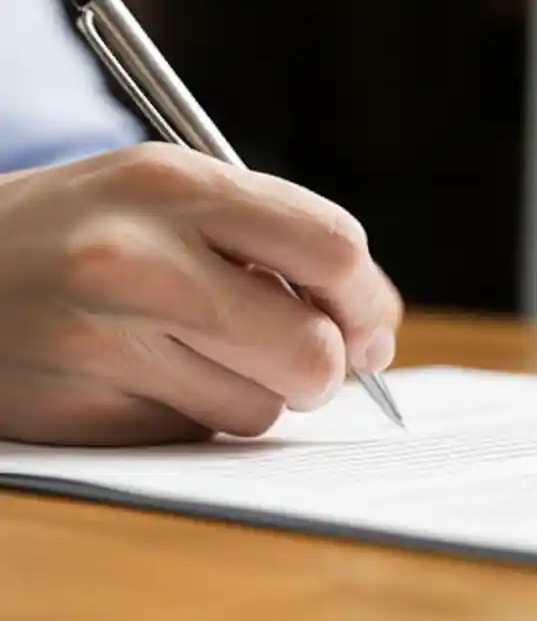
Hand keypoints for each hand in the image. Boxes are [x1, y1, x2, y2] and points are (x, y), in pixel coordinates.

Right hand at [0, 143, 401, 444]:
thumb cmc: (84, 230)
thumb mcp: (169, 194)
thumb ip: (273, 239)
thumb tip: (372, 329)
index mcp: (174, 184)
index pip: (332, 249)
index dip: (368, 302)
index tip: (368, 330)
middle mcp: (137, 258)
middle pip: (311, 349)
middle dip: (327, 370)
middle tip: (309, 365)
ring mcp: (102, 340)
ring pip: (260, 408)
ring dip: (253, 395)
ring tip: (193, 356)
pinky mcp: (80, 410)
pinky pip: (197, 436)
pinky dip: (195, 418)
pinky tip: (144, 379)